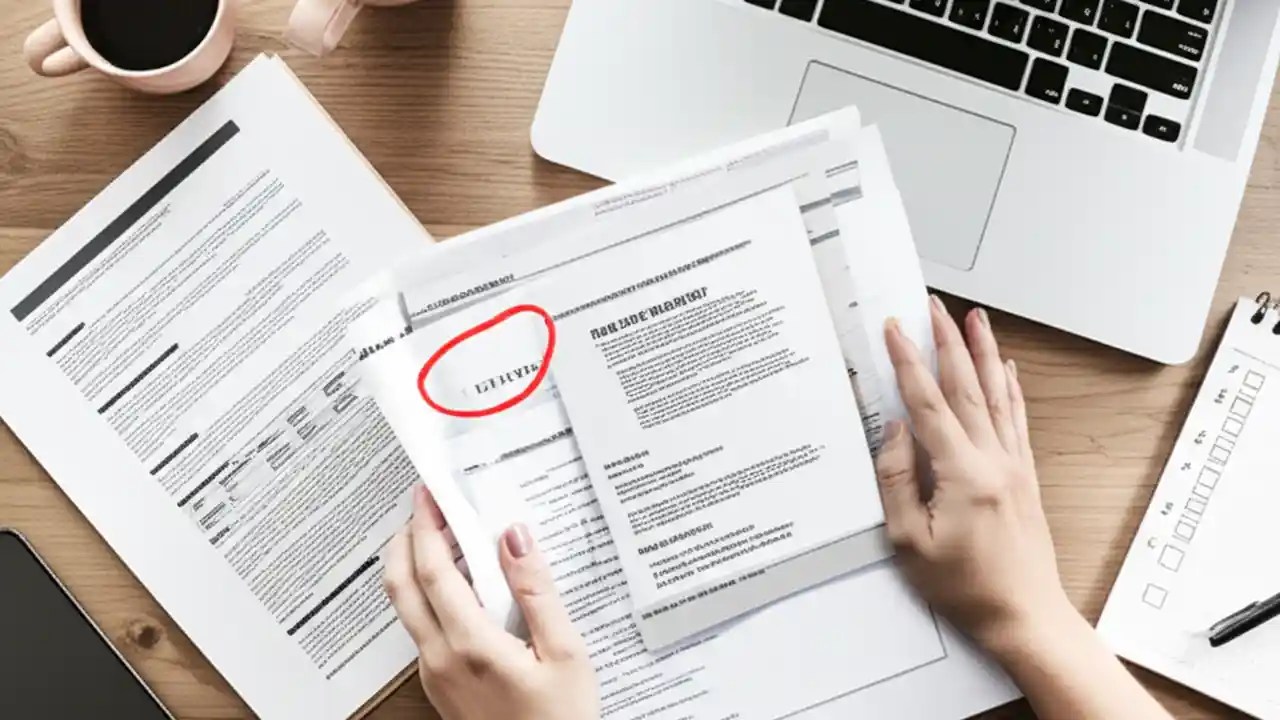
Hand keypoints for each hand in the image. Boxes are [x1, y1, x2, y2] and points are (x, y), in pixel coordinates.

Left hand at [383, 485, 598, 719]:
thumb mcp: (566, 653)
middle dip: (405, 537)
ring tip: (443, 536)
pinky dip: (429, 593)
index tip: (428, 493)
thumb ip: (537, 591)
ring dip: (415, 565)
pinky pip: (422, 627)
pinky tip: (461, 585)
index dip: (425, 526)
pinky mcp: (439, 684)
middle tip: (423, 505)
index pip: (432, 570)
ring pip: (407, 606)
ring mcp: (434, 673)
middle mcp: (440, 658)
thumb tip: (514, 537)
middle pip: (401, 584)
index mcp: (470, 645)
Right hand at [876, 296, 1074, 654]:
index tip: (895, 331)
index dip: (908, 362)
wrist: (1024, 616)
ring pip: (997, 394)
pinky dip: (1010, 388)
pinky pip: (1017, 418)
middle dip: (948, 340)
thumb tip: (894, 432)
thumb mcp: (910, 542)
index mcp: (962, 473)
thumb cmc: (968, 589)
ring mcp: (1014, 465)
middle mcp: (994, 460)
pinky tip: (1007, 370)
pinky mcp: (1024, 476)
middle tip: (934, 307)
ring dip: (983, 352)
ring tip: (975, 319)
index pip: (928, 404)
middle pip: (967, 386)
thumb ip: (897, 480)